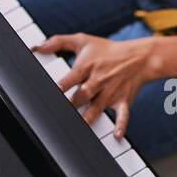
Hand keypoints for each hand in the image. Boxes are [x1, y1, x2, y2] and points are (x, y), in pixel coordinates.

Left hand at [34, 33, 176, 137]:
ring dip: (89, 117)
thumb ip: (58, 41)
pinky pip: (122, 115)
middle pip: (83, 95)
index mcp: (87, 66)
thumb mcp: (83, 40)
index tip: (53, 92)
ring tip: (80, 126)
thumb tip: (37, 46)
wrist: (139, 57)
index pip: (71, 78)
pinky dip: (121, 125)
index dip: (61, 86)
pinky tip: (116, 135)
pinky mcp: (122, 101)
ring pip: (98, 107)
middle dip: (72, 104)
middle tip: (60, 114)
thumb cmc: (107, 50)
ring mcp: (110, 92)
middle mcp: (98, 80)